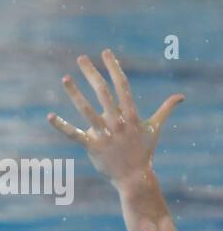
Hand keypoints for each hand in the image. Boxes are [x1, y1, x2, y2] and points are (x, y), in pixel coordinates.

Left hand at [46, 48, 182, 189]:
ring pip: (87, 110)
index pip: (122, 86)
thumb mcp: (155, 129)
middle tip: (81, 58)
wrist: (134, 177)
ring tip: (65, 78)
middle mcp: (118, 122)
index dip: (114, 68)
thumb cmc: (144, 151)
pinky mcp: (92, 146)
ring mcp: (105, 134)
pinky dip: (61, 126)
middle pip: (104, 93)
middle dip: (92, 74)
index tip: (105, 53)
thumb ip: (166, 110)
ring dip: (75, 94)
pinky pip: (74, 134)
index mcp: (131, 115)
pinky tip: (49, 116)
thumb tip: (181, 96)